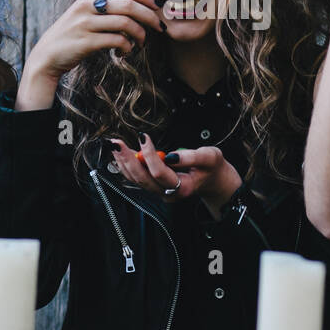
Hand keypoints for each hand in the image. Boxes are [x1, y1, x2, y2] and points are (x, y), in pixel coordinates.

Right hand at [20, 0, 167, 104]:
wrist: (48, 55)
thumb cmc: (74, 34)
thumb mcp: (87, 12)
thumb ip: (108, 6)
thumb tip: (142, 5)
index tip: (159, 6)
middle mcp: (87, 6)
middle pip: (129, 5)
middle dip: (150, 16)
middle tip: (160, 27)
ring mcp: (86, 23)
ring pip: (126, 23)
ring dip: (140, 34)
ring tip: (142, 43)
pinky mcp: (86, 42)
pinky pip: (117, 41)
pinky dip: (127, 46)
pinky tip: (126, 51)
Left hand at [110, 133, 241, 209]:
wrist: (214, 181)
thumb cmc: (213, 167)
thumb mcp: (210, 157)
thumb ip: (192, 156)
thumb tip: (169, 156)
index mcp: (183, 187)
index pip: (160, 173)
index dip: (149, 155)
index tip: (144, 136)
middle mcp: (169, 193)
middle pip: (142, 179)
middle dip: (127, 160)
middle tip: (116, 143)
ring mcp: (160, 192)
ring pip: (137, 180)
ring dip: (123, 163)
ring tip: (115, 145)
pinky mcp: (155, 187)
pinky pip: (138, 178)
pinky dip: (128, 165)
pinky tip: (122, 153)